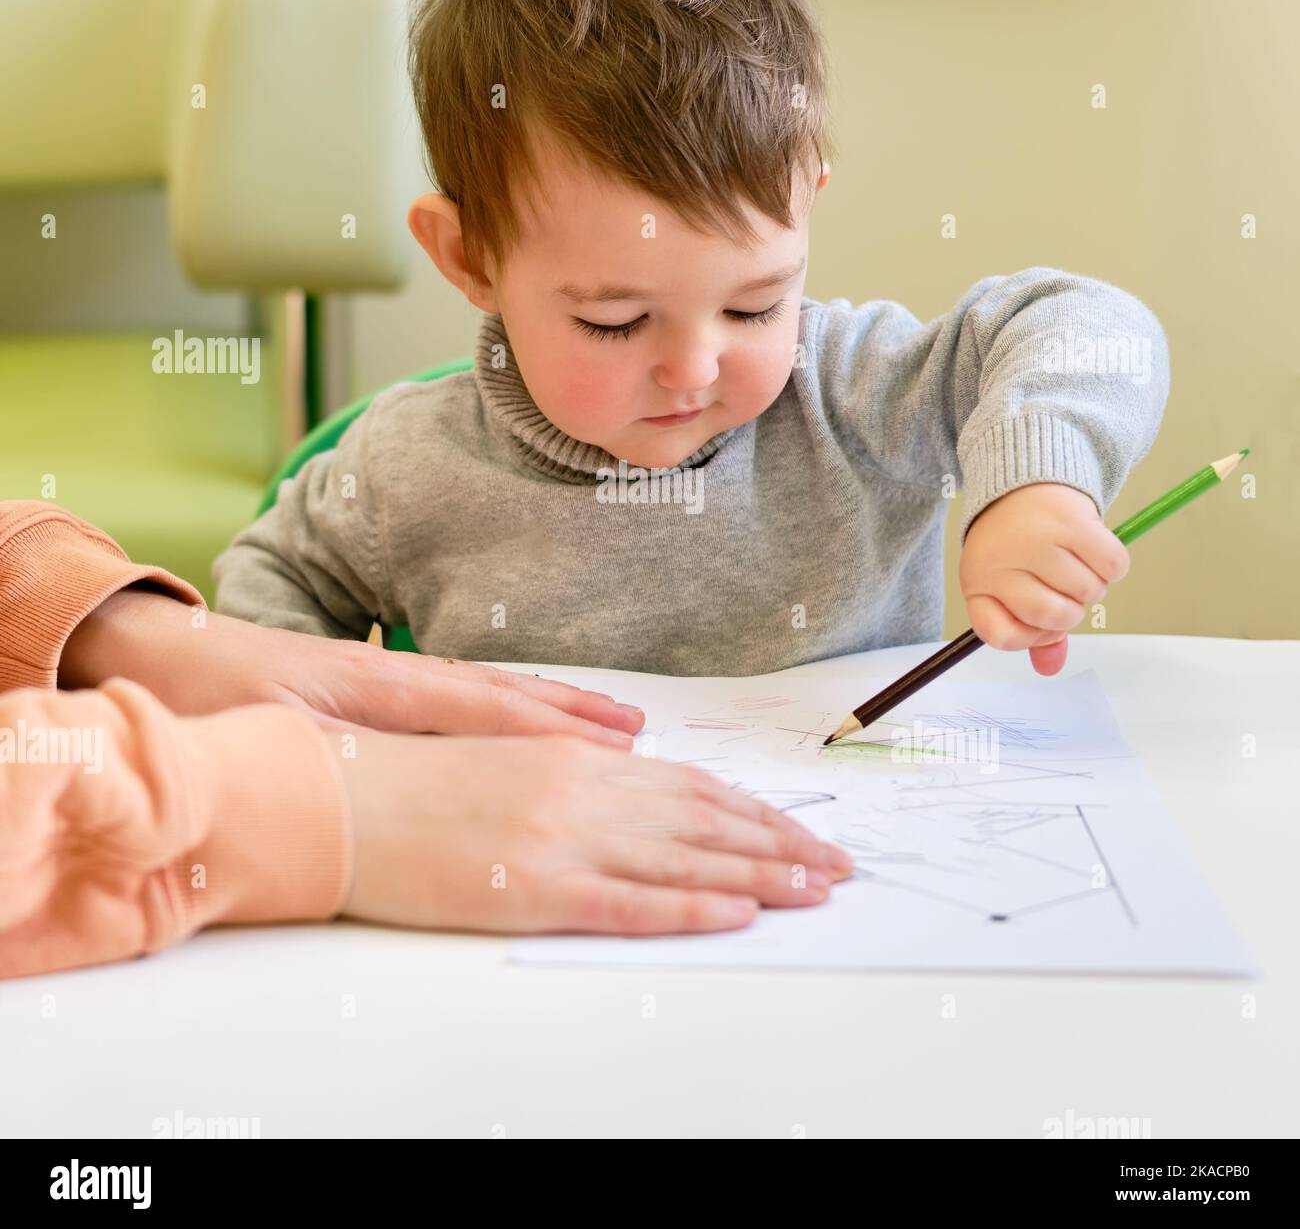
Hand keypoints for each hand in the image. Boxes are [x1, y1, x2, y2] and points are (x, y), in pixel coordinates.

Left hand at [60, 589, 641, 747]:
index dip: (547, 728)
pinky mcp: (377, 680)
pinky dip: (514, 705)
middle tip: (637, 730)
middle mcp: (395, 673)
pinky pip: (464, 694)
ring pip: (490, 690)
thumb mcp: (261, 732)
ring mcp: (390, 673)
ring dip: (554, 705)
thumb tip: (387, 780)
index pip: (479, 708)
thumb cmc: (205, 696)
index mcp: (374, 685)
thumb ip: (331, 752)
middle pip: (502, 692)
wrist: (157, 648)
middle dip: (573, 713)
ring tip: (611, 721)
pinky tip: (534, 717)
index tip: (610, 745)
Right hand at [333, 728, 856, 933]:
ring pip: (687, 859)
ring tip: (815, 890)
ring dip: (761, 876)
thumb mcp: (504, 763)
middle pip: (706, 820)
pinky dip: (693, 908)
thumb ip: (573, 774)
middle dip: (780, 844)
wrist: (338, 797)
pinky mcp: (537, 887)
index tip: (798, 831)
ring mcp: (564, 839)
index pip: (691, 788)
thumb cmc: (412, 782)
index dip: (754, 812)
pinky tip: (738, 915)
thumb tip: (634, 787)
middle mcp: (584, 793)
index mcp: (577, 762)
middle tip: (837, 866)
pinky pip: (633, 902)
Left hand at [959, 483, 1129, 674]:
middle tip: (1062, 585)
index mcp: (977, 581)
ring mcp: (1037, 539)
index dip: (1030, 638)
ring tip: (1073, 560)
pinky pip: (1112, 568)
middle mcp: (1001, 560)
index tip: (1038, 624)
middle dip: (1069, 610)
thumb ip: (1028, 630)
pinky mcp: (1072, 520)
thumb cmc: (1013, 542)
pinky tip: (1092, 549)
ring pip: (1088, 594)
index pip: (1003, 636)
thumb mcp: (1008, 584)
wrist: (1020, 481)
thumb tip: (1049, 669)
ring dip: (1092, 585)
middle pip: (1054, 618)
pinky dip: (1112, 566)